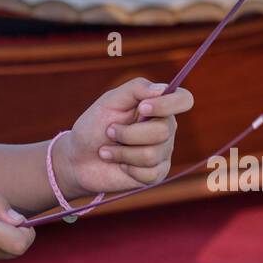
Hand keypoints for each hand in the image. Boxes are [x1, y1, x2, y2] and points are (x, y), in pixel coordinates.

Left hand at [56, 77, 192, 196]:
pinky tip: (118, 164)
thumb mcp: (110, 101)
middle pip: (163, 131)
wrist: (79, 158)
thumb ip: (136, 89)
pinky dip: (126, 167)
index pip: (183, 100)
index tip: (143, 107)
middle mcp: (166, 128)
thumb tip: (162, 89)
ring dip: (122, 152)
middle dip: (128, 133)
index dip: (167, 104)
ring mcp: (163, 152)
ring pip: (152, 154)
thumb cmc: (94, 125)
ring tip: (107, 150)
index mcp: (158, 106)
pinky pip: (148, 172)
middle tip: (109, 132)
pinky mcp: (156, 174)